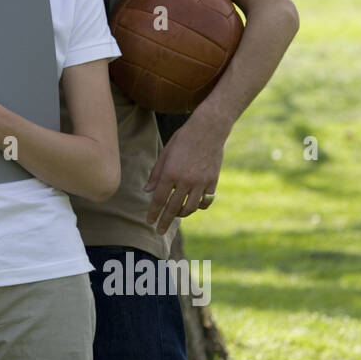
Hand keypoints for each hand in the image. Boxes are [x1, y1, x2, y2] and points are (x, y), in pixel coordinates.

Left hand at [144, 111, 226, 233]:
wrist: (209, 129)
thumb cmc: (183, 139)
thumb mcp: (165, 153)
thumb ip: (156, 174)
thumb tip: (147, 191)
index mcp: (170, 173)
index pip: (159, 199)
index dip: (153, 212)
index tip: (149, 222)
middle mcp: (185, 180)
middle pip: (173, 207)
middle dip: (164, 221)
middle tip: (158, 231)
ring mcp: (201, 182)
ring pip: (190, 208)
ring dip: (181, 214)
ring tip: (175, 216)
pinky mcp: (213, 181)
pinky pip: (206, 201)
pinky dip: (199, 207)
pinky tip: (193, 206)